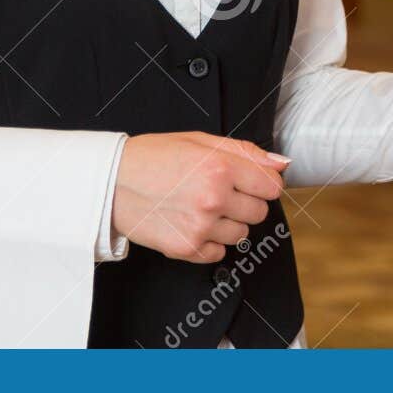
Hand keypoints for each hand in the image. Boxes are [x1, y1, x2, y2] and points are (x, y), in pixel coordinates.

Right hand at [112, 132, 288, 263]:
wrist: (111, 183)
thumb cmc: (153, 158)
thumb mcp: (199, 140)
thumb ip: (245, 151)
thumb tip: (281, 164)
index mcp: (220, 167)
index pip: (272, 186)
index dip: (263, 182)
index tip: (251, 181)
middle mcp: (214, 199)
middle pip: (260, 211)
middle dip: (245, 202)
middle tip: (219, 191)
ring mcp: (201, 227)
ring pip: (242, 234)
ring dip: (228, 223)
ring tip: (201, 207)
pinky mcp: (187, 249)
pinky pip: (219, 252)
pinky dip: (210, 242)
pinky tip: (191, 223)